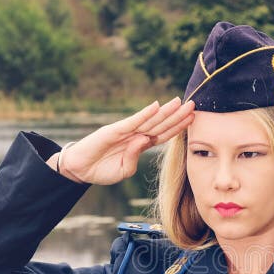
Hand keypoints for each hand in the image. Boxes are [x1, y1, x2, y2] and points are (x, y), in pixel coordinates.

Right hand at [48, 96, 194, 184]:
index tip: (192, 119)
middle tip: (194, 105)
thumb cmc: (102, 170)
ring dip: (165, 112)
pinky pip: (132, 122)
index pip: (163, 134)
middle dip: (177, 116)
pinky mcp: (113, 131)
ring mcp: (125, 131)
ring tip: (180, 103)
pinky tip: (156, 106)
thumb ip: (135, 157)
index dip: (177, 127)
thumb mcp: (124, 170)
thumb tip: (144, 140)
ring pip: (150, 120)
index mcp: (139, 145)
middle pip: (160, 124)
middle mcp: (135, 135)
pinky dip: (144, 114)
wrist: (79, 169)